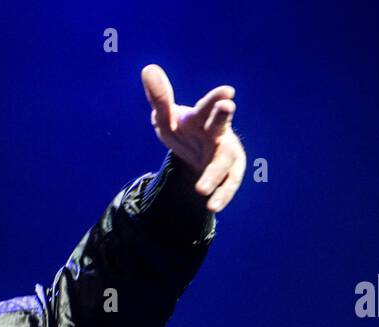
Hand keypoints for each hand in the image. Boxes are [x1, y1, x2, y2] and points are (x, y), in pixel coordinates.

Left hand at [141, 64, 245, 212]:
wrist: (198, 154)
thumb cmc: (183, 130)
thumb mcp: (166, 118)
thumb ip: (159, 98)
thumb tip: (148, 69)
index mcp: (201, 116)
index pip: (207, 106)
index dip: (216, 99)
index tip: (227, 92)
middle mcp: (218, 131)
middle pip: (222, 124)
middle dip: (223, 115)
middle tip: (227, 105)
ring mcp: (226, 152)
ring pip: (225, 161)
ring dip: (215, 174)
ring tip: (201, 189)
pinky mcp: (230, 172)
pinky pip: (229, 184)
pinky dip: (222, 194)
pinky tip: (212, 206)